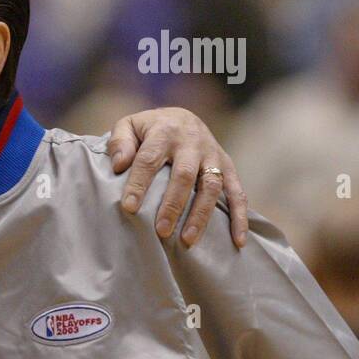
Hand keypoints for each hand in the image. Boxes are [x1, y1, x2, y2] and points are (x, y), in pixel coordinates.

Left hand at [106, 107, 247, 248]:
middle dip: (173, 204)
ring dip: (201, 214)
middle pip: (183, 175)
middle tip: (161, 230)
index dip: (139, 183)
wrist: (181, 118)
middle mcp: (192, 142)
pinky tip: (237, 241)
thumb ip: (120, 142)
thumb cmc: (148, 129)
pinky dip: (239, 217)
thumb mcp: (129, 126)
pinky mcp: (228, 166)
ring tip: (188, 239)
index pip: (149, 159)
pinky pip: (238, 192)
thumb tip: (119, 165)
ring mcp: (213, 155)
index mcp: (164, 131)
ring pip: (211, 185)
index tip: (129, 207)